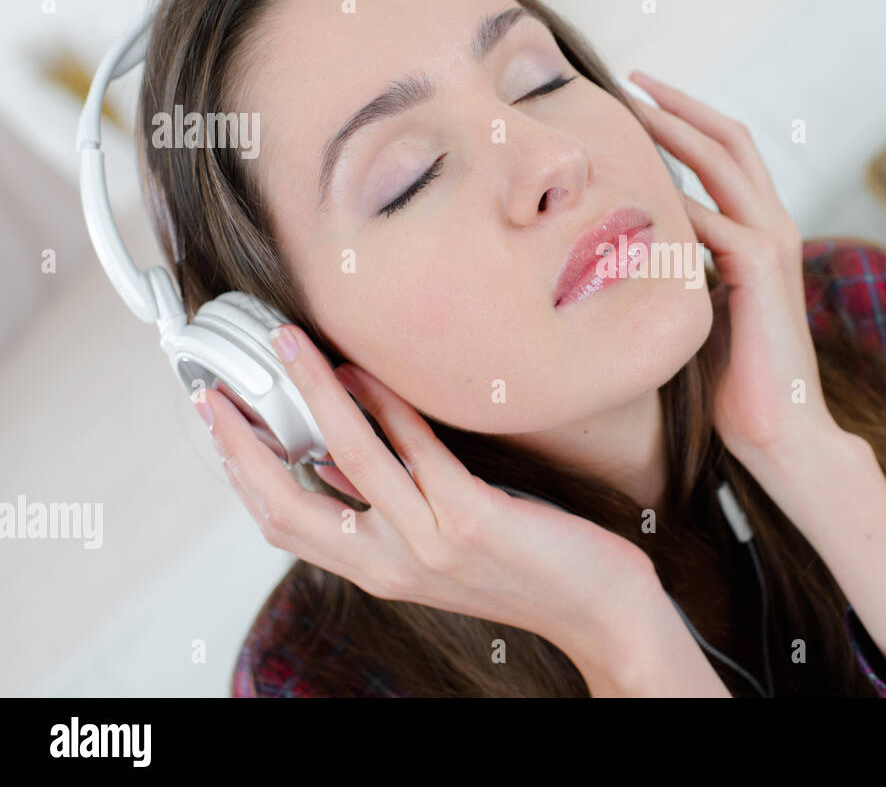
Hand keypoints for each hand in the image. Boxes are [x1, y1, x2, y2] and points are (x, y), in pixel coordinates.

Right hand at [190, 323, 658, 673]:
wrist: (598, 611)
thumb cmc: (526, 569)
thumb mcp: (437, 549)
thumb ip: (383, 510)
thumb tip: (330, 457)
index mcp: (375, 570)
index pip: (280, 523)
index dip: (239, 470)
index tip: (216, 419)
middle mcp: (390, 564)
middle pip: (287, 499)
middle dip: (245, 436)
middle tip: (220, 381)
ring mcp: (428, 542)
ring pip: (347, 456)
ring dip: (311, 392)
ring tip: (290, 345)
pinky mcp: (472, 518)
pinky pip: (417, 447)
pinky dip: (388, 402)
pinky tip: (370, 369)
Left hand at [627, 70, 843, 478]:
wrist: (782, 433)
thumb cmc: (739, 381)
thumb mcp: (704, 308)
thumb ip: (684, 268)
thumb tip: (635, 248)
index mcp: (763, 233)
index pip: (728, 155)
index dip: (686, 121)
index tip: (637, 101)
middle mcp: (775, 227)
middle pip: (731, 138)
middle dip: (679, 104)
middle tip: (630, 79)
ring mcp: (774, 245)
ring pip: (725, 161)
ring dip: (674, 129)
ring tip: (628, 108)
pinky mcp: (762, 271)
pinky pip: (713, 218)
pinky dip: (675, 198)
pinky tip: (635, 187)